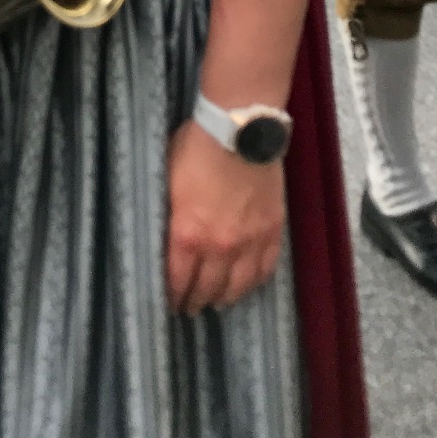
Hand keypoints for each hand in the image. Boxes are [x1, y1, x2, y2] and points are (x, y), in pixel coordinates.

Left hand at [165, 117, 284, 314]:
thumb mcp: (167, 180)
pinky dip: (254, 282)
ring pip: (238, 286)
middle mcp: (219, 247)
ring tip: (216, 301)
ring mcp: (249, 242)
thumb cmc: (195, 148)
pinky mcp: (272, 231)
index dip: (172, 295)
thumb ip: (169, 215)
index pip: (177, 280)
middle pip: (207, 288)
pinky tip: (246, 284)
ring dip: (224, 297)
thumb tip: (164, 237)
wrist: (239, 130)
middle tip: (189, 307)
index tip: (169, 302)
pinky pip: (265, 269)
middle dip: (195, 301)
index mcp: (187, 234)